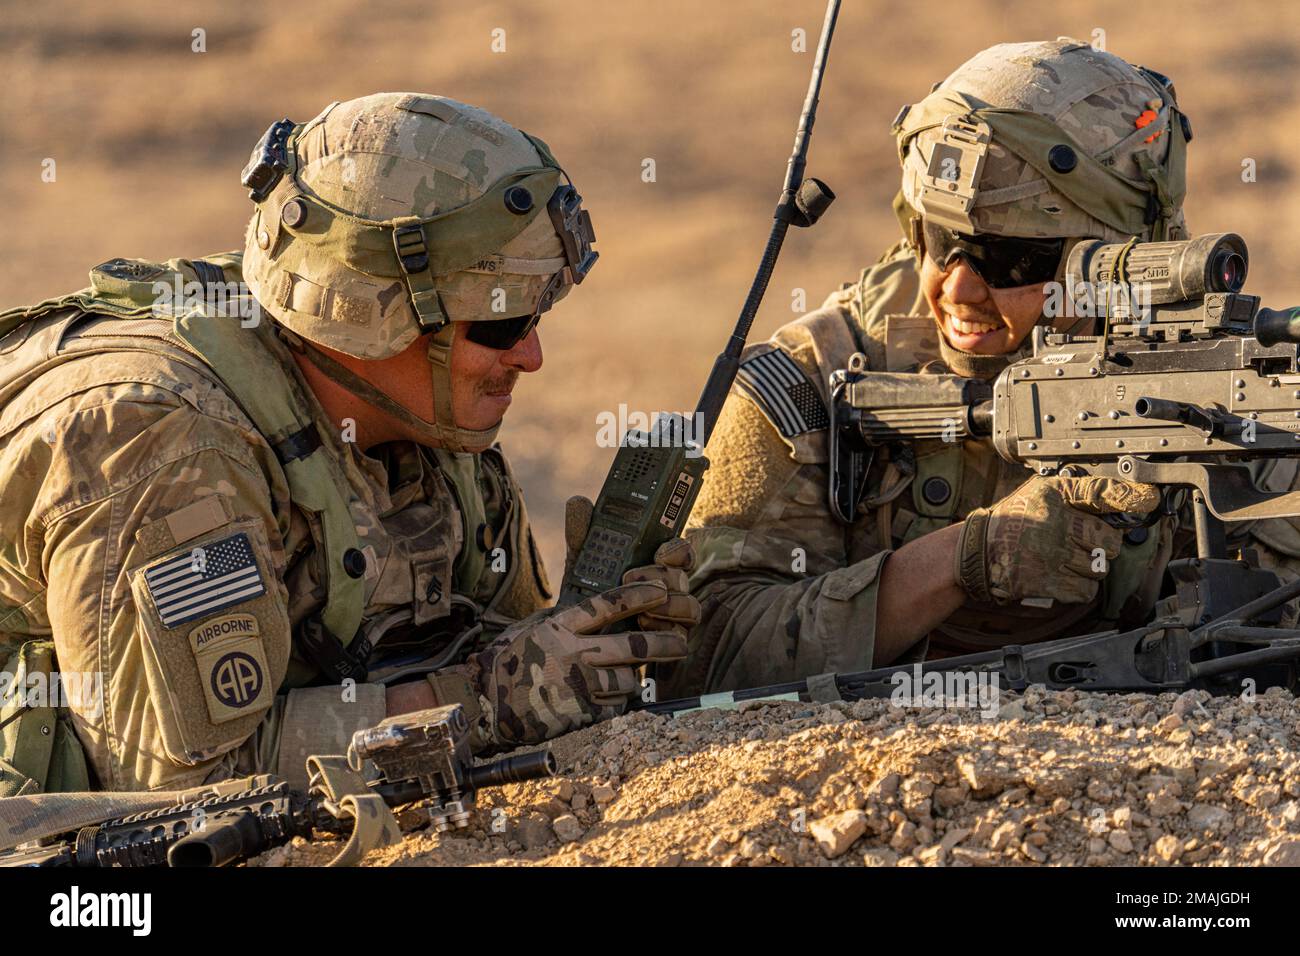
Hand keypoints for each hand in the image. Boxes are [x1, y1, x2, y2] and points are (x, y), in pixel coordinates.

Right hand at [471, 582, 686, 746]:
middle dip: (665, 643)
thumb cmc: (510, 662)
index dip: (639, 597)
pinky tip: (604, 697)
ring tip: (622, 676)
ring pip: (629, 679)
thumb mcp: (534, 627)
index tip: (661, 591)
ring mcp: (578, 687)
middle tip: (681, 642)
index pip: (608, 606)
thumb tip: (600, 609)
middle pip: (633, 646)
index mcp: (559, 628)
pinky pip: (617, 706)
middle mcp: (572, 655)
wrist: (486, 705)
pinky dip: (617, 701)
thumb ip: (567, 619)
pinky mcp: (581, 715)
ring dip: (632, 677)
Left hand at [563, 495, 700, 635]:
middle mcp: (669, 588)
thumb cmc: (586, 595)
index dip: (678, 548)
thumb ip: (582, 534)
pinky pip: (681, 637)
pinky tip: (642, 625)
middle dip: (661, 574)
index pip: (680, 551)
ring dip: (669, 606)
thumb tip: (579, 502)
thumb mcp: (580, 563)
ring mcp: (672, 617)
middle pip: (683, 576)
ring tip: (640, 609)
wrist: (573, 637)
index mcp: (654, 564)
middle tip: (630, 575)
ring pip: (691, 607)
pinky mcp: (668, 643)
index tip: (661, 549)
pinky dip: (664, 630)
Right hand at [956, 475, 1158, 605]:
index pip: (1101, 493)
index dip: (1130, 497)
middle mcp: (1056, 524)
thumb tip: (1126, 496)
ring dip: (1090, 568)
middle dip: (1104, 545)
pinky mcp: (1048, 582)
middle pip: (1111, 542)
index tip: (1149, 500)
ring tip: (1067, 559)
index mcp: (1055, 497)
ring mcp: (1052, 555)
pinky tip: (1063, 575)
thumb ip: (1080, 492)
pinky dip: (1080, 587)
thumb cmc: (1014, 518)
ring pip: (1100, 568)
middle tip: (1083, 542)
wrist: (980, 551)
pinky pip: (1085, 590)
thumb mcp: (1043, 491)